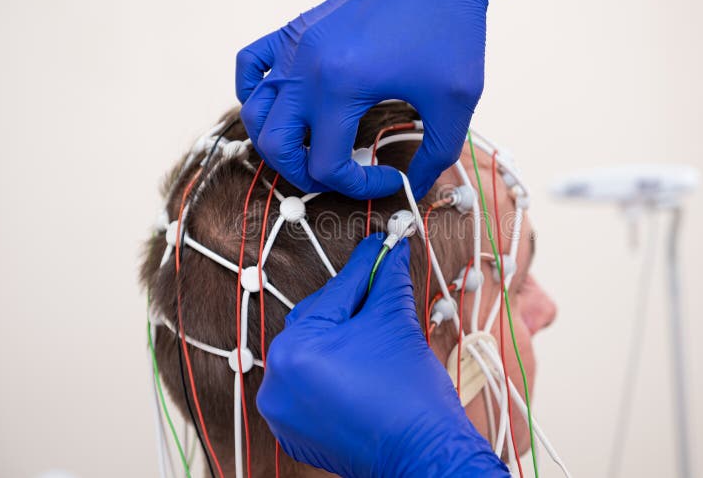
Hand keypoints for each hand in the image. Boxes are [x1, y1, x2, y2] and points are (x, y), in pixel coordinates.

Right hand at [236, 0, 520, 198]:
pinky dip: (253, 92)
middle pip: (275, 147)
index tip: (392, 178)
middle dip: (305, 176)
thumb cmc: (452, 29)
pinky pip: (248, 65)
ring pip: (254, 112)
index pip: (327, 166)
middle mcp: (306, 67)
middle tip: (340, 176)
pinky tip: (286, 104)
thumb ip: (436, 154)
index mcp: (342, 87)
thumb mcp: (454, 103)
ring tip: (310, 149)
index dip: (360, 188)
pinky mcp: (296, 29)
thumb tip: (417, 186)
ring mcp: (294, 46)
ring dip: (275, 142)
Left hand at [257, 234, 508, 476]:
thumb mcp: (396, 324)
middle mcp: (277, 381)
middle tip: (380, 283)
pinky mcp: (293, 431)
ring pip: (311, 353)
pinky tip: (357, 363)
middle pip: (318, 321)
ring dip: (338, 336)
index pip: (336, 293)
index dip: (365, 266)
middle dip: (351, 303)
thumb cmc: (410, 397)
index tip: (379, 246)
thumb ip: (387, 280)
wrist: (425, 456)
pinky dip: (329, 370)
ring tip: (371, 326)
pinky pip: (308, 385)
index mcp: (296, 350)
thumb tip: (391, 250)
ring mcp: (282, 410)